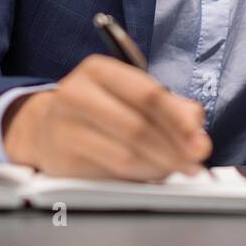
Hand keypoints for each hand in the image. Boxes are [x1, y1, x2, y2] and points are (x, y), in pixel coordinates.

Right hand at [2, 54, 211, 179]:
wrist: (45, 127)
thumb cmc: (98, 109)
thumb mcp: (130, 95)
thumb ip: (169, 105)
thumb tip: (195, 123)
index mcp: (99, 70)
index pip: (147, 94)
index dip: (178, 120)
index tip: (200, 140)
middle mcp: (78, 92)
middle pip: (137, 125)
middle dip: (174, 148)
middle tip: (195, 162)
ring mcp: (66, 125)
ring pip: (125, 152)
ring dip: (160, 165)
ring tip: (178, 169)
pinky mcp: (63, 156)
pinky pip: (111, 171)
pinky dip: (139, 176)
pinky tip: (153, 174)